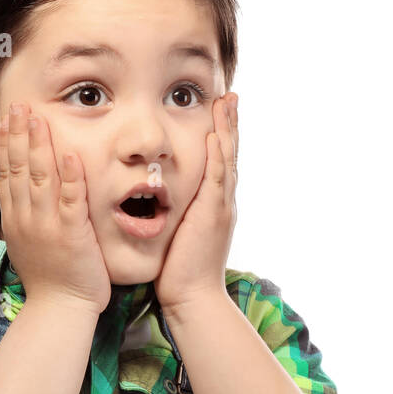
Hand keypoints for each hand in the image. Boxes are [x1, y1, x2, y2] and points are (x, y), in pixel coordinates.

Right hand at [0, 101, 111, 313]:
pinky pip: (70, 200)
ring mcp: (47, 226)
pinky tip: (70, 154)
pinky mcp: (71, 234)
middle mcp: (26, 218)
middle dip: (18, 134)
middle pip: (18, 169)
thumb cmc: (49, 278)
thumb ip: (24, 214)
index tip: (9, 117)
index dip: (7, 143)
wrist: (60, 308)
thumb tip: (20, 192)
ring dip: (38, 146)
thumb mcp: (27, 241)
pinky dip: (70, 177)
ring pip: (40, 178)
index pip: (6, 173)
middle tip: (19, 104)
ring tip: (38, 118)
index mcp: (15, 219)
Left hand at [153, 93, 238, 314]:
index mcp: (214, 206)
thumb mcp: (179, 235)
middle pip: (229, 154)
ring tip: (227, 102)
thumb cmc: (180, 272)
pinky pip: (217, 178)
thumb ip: (176, 215)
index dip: (221, 136)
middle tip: (230, 96)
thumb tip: (162, 204)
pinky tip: (216, 135)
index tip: (219, 111)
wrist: (193, 297)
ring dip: (227, 130)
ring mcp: (220, 207)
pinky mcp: (212, 215)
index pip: (219, 163)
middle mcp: (222, 202)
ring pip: (226, 160)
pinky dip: (218, 155)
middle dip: (229, 124)